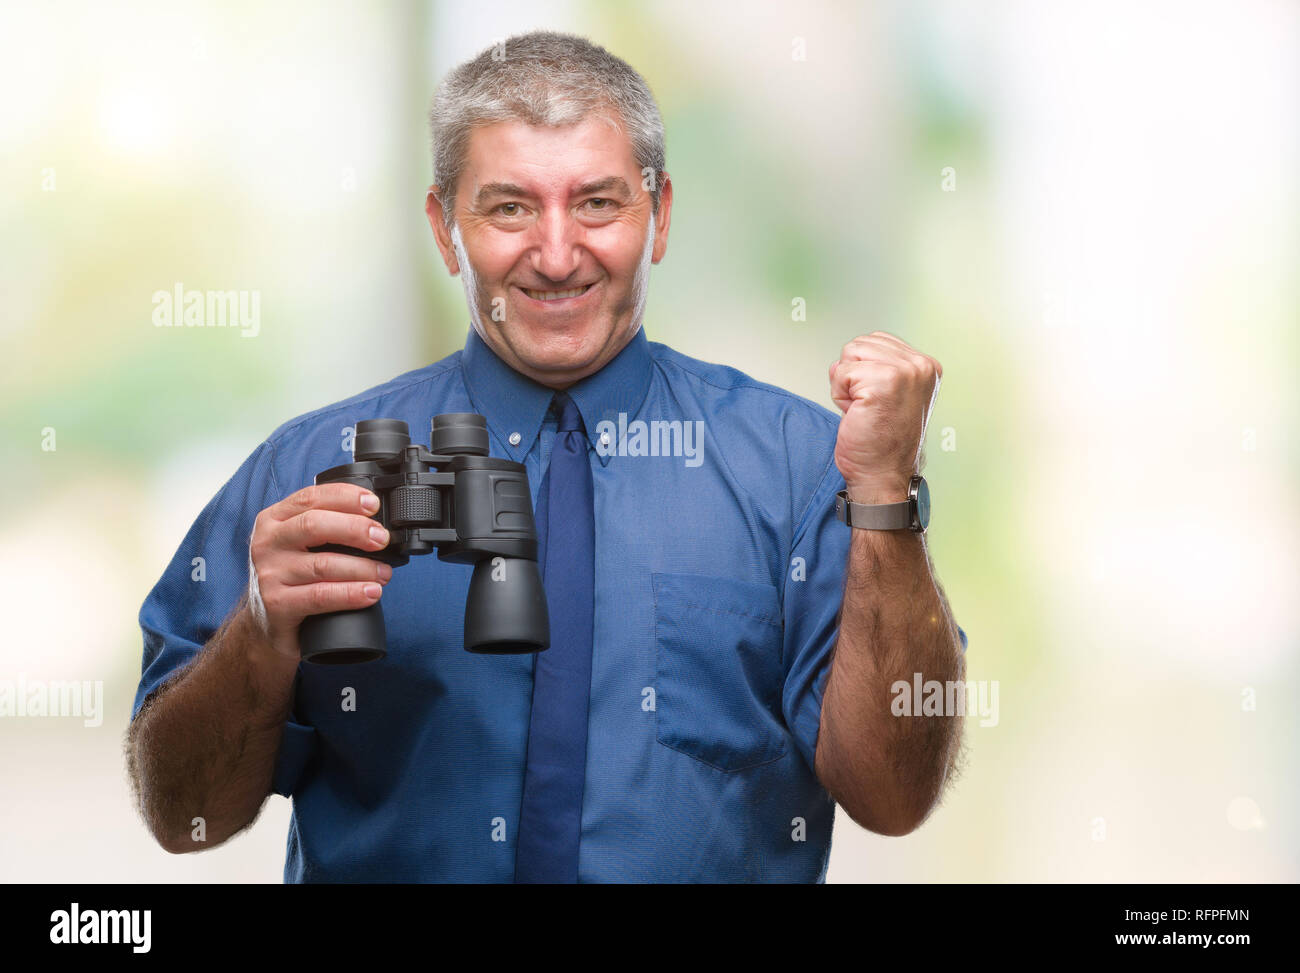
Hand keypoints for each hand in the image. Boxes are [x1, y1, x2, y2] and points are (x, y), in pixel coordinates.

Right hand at [246, 484, 393, 659]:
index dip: (345, 497)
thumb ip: (327, 528)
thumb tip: (377, 526)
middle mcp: (268, 543)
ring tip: (383, 573)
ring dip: (362, 567)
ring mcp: (270, 574)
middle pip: (314, 525)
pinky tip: (371, 593)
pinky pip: (321, 596)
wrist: (265, 622)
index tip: (373, 505)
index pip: (310, 498)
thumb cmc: (292, 577)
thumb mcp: (300, 544)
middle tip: (381, 539)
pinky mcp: (277, 604)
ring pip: (323, 564)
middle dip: (355, 529)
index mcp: (274, 519)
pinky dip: (351, 594)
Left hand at [829, 331, 941, 503]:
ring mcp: (904, 372)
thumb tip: (858, 349)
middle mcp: (920, 366)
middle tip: (868, 406)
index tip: (877, 400)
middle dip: (853, 375)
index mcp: (926, 366)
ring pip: (850, 355)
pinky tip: (857, 414)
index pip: (876, 340)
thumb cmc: (883, 442)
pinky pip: (841, 373)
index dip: (864, 370)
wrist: (882, 475)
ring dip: (846, 384)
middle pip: (860, 344)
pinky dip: (840, 395)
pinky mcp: (883, 382)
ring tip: (864, 409)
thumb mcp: (894, 393)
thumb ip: (885, 366)